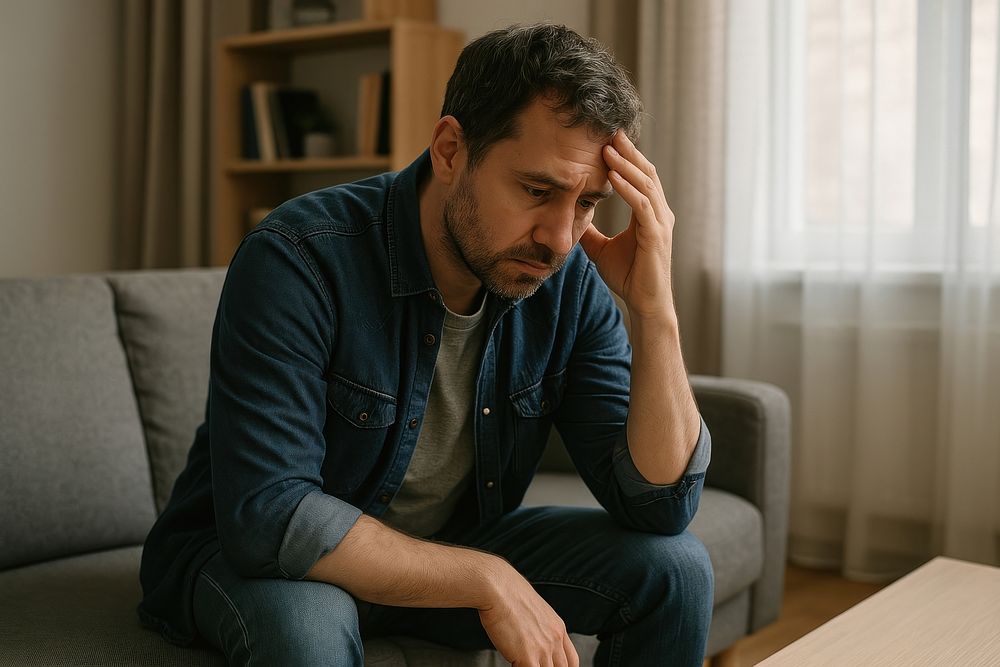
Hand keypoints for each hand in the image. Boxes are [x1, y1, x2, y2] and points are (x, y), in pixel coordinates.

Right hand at [477, 561, 578, 666]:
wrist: (498, 588)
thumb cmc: (508, 594)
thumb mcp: (534, 610)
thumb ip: (539, 628)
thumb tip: (531, 639)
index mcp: (558, 628)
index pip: (572, 661)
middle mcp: (554, 639)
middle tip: (534, 664)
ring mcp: (543, 649)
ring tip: (521, 663)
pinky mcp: (528, 656)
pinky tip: (513, 664)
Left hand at [579, 131, 675, 321]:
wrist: (645, 304)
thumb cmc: (629, 277)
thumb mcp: (601, 249)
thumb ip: (591, 232)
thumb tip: (573, 220)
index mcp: (650, 213)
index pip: (640, 176)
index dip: (626, 157)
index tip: (608, 139)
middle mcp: (660, 214)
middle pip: (646, 172)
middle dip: (628, 151)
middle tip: (611, 130)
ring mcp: (660, 224)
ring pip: (645, 184)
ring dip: (626, 164)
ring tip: (608, 148)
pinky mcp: (656, 236)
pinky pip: (642, 206)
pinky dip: (628, 189)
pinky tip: (612, 177)